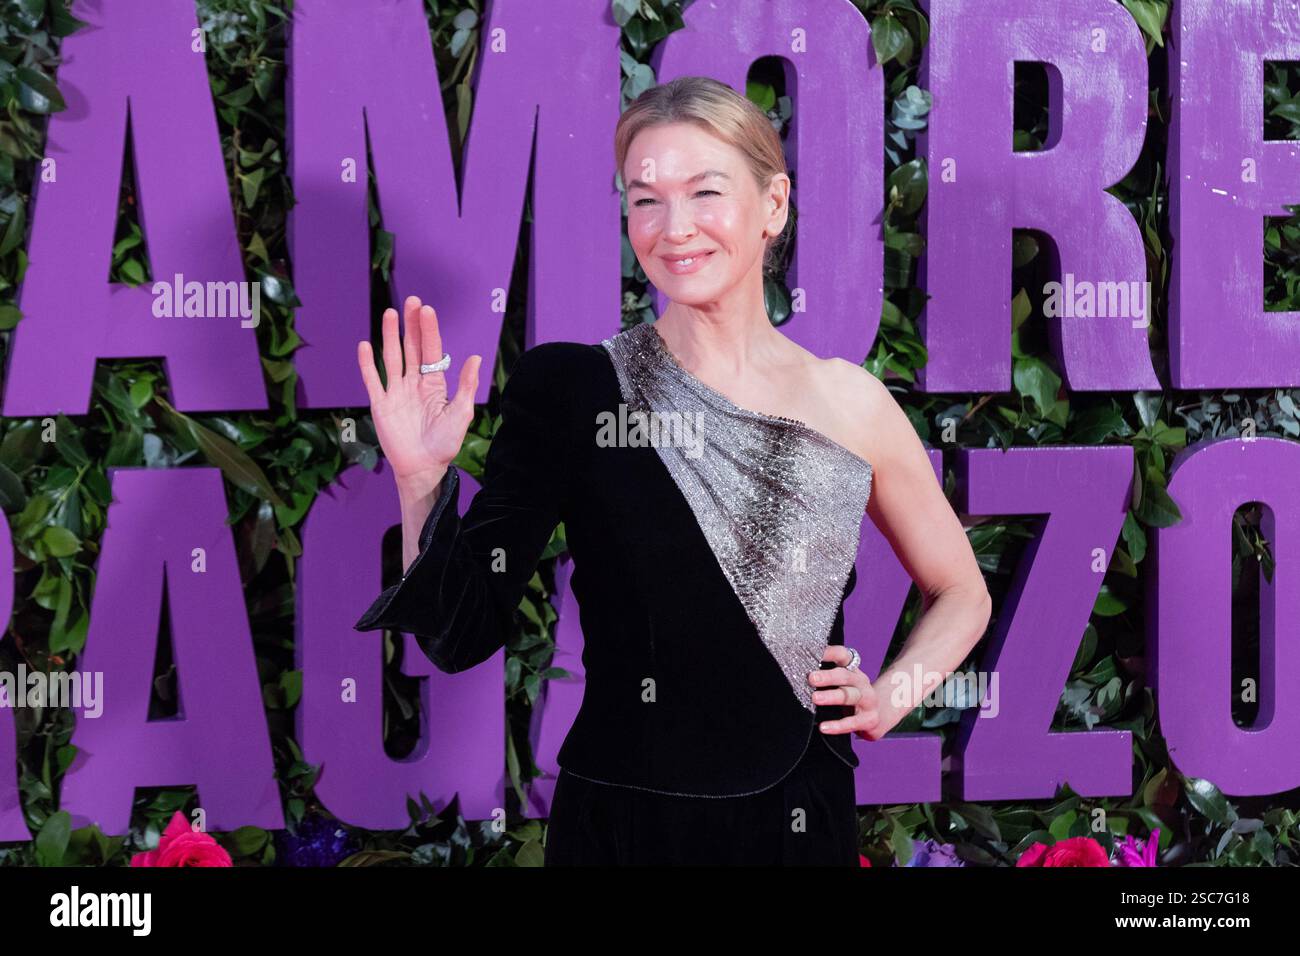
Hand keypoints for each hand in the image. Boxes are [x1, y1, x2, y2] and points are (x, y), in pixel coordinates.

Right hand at [356, 295, 481, 490]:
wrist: (423, 467)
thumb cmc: (444, 443)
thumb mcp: (461, 413)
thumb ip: (465, 385)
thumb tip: (475, 358)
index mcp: (434, 384)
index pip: (431, 351)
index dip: (429, 330)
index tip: (426, 310)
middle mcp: (414, 383)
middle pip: (411, 348)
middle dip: (411, 325)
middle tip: (411, 301)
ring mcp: (396, 392)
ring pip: (392, 358)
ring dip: (390, 336)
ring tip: (389, 313)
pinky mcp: (380, 404)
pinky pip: (373, 380)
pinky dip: (367, 364)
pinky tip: (365, 345)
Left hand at [809, 645, 891, 741]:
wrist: (879, 716)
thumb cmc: (852, 695)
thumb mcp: (843, 683)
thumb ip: (826, 676)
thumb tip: (797, 672)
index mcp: (853, 670)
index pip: (843, 656)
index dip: (830, 652)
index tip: (813, 652)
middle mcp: (861, 683)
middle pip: (845, 676)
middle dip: (828, 676)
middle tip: (811, 678)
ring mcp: (867, 701)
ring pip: (848, 696)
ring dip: (831, 696)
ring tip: (815, 698)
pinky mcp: (869, 720)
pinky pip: (851, 723)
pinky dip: (837, 725)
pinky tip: (823, 727)